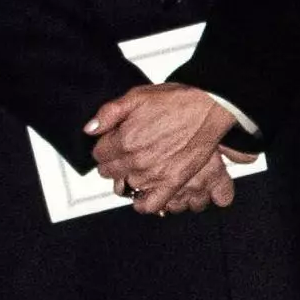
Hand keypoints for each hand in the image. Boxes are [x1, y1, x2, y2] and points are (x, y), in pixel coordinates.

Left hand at [86, 81, 244, 214]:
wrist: (208, 108)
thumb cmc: (177, 101)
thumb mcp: (137, 96)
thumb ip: (109, 113)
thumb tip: (90, 129)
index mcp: (125, 139)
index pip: (98, 153)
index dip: (104, 145)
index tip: (112, 141)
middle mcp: (136, 160)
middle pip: (109, 172)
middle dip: (112, 161)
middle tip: (123, 153)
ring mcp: (154, 174)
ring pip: (125, 187)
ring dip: (126, 178)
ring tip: (135, 167)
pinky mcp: (172, 183)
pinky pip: (150, 204)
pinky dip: (142, 202)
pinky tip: (142, 193)